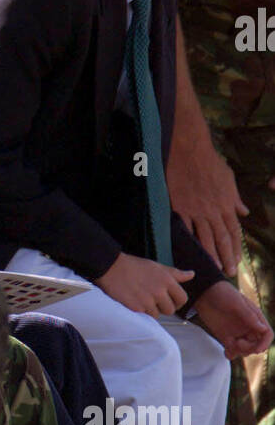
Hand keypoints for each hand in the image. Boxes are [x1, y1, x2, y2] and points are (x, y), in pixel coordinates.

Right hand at [95, 252, 194, 315]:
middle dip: (162, 307)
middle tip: (151, 300)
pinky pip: (144, 317)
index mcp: (167, 280)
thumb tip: (192, 274)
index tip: (168, 300)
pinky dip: (140, 313)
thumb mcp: (157, 266)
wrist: (111, 267)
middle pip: (170, 310)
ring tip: (140, 299)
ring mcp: (148, 300)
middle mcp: (160, 291)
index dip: (176, 302)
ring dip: (150, 310)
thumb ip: (175, 273)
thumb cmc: (134, 266)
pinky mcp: (137, 308)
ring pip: (157, 315)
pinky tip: (133, 302)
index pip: (182, 299)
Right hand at [168, 140, 246, 276]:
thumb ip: (236, 199)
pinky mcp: (180, 207)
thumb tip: (244, 212)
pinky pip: (185, 227)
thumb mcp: (229, 179)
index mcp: (226, 204)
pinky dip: (187, 240)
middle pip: (221, 238)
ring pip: (205, 237)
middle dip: (226, 257)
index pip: (234, 231)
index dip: (236, 249)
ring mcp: (196, 210)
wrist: (190, 151)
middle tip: (228, 273)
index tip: (237, 262)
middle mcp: (213, 210)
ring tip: (212, 268)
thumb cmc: (210, 163)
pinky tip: (188, 251)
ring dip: (210, 255)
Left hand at [195, 281, 272, 359]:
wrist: (204, 292)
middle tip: (237, 344)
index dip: (264, 343)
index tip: (257, 350)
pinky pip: (232, 349)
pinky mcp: (226, 336)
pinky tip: (226, 353)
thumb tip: (263, 329)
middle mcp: (248, 326)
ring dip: (240, 352)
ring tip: (229, 348)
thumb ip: (248, 316)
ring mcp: (237, 332)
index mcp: (255, 317)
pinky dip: (231, 354)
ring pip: (245, 349)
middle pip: (256, 344)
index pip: (266, 334)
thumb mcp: (236, 303)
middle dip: (249, 348)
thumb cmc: (222, 293)